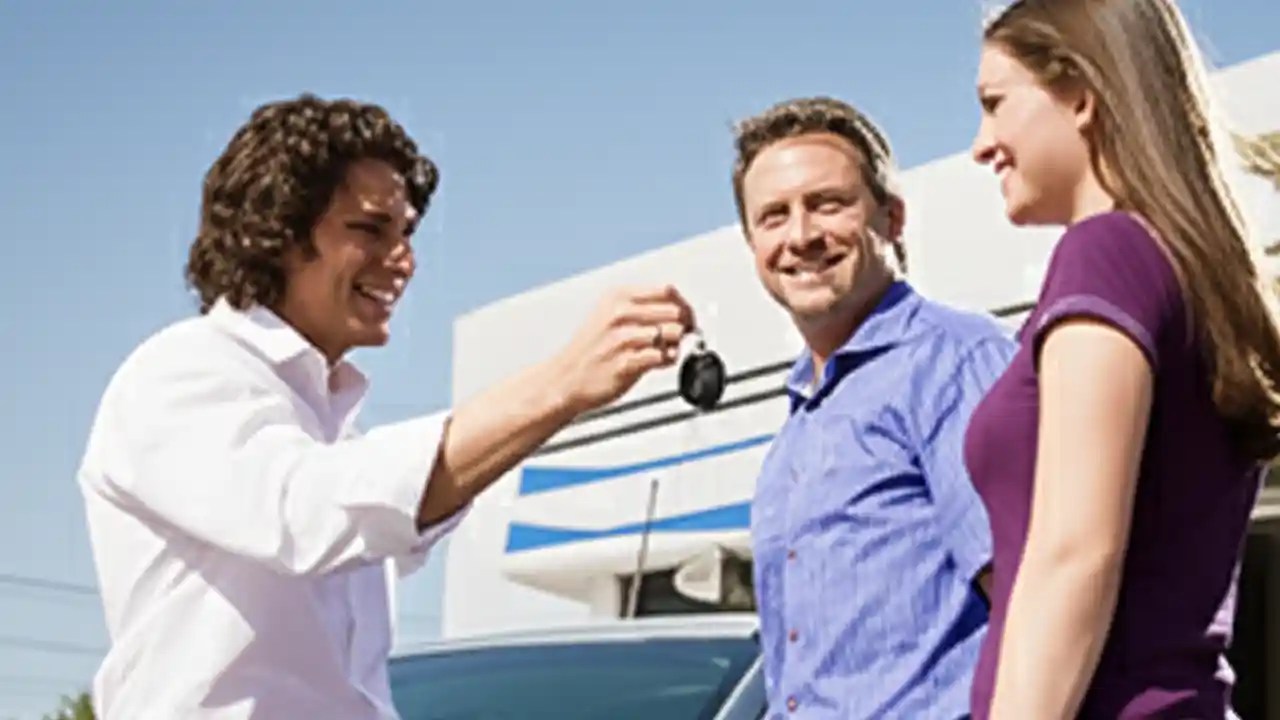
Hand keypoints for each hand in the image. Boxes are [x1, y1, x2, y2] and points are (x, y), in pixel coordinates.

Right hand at [551, 285, 695, 413]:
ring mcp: (622, 339)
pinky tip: (656, 362)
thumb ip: (642, 308)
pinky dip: (667, 360)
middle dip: (684, 325)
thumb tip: (680, 310)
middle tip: (679, 337)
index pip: (667, 291)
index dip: (683, 305)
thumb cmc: (591, 348)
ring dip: (675, 344)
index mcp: (618, 297)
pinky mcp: (626, 363)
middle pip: (675, 311)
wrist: (566, 378)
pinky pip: (663, 357)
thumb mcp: (609, 315)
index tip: (686, 317)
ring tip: (663, 350)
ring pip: (673, 334)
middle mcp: (620, 314)